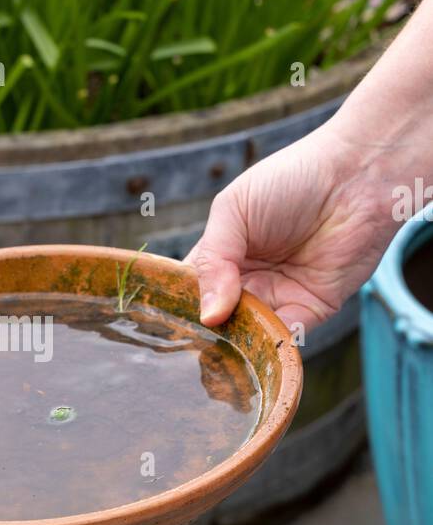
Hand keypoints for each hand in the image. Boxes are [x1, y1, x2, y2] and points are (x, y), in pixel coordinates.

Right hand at [185, 121, 396, 333]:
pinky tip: (256, 341)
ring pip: (248, 333)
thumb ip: (214, 260)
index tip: (167, 325)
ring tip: (224, 346)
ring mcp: (278, 296)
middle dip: (208, 332)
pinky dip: (270, 344)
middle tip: (195, 344)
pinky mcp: (311, 309)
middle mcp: (247, 280)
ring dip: (236, 342)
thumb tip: (207, 314)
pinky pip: (284, 336)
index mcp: (223, 255)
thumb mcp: (233, 210)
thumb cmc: (291, 180)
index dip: (181, 306)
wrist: (356, 178)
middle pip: (218, 318)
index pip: (192, 290)